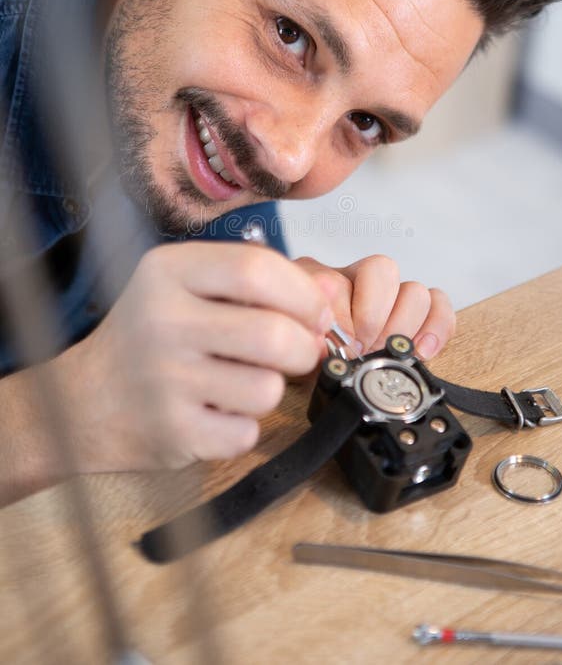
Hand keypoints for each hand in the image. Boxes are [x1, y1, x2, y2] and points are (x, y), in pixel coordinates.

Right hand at [41, 243, 332, 474]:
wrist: (86, 400)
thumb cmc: (152, 336)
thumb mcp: (192, 288)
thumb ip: (261, 283)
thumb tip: (334, 295)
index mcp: (168, 271)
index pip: (256, 269)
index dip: (303, 294)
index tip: (317, 313)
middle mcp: (162, 319)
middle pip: (272, 333)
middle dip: (303, 349)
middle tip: (300, 354)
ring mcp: (164, 378)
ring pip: (266, 388)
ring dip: (270, 390)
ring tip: (244, 383)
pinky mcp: (172, 430)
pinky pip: (246, 432)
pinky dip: (245, 427)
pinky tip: (218, 412)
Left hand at [295, 255, 455, 358]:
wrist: (303, 358)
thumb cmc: (300, 344)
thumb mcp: (292, 338)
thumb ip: (306, 333)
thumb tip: (336, 340)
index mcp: (321, 279)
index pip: (340, 278)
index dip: (342, 317)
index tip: (338, 347)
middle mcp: (358, 281)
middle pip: (385, 271)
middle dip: (374, 319)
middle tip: (363, 349)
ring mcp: (389, 296)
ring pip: (416, 291)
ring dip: (403, 327)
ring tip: (386, 352)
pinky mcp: (416, 316)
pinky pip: (438, 306)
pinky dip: (437, 328)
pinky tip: (421, 351)